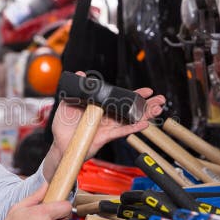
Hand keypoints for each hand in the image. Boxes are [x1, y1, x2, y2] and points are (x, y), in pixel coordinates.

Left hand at [44, 73, 165, 177]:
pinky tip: (144, 124)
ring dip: (144, 115)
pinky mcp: (105, 137)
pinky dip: (132, 128)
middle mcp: (106, 117)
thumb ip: (75, 90)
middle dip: (145, 105)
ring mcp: (107, 127)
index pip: (119, 99)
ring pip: (129, 120)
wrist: (59, 145)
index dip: (134, 95)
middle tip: (159, 100)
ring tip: (158, 110)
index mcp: (100, 108)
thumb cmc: (63, 127)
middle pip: (129, 109)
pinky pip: (121, 132)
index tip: (146, 91)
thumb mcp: (67, 104)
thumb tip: (79, 74)